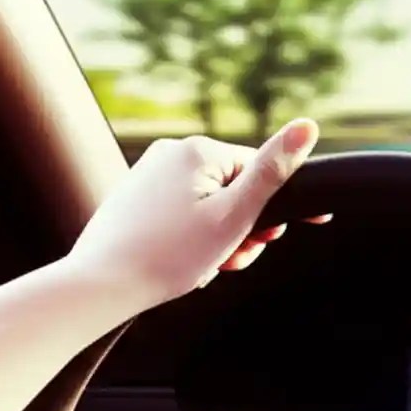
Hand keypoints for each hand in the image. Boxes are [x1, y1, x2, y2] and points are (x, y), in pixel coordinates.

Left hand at [66, 118, 328, 309]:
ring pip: (209, 206)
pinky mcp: (135, 196)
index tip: (262, 240)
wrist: (102, 285)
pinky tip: (179, 261)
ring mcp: (149, 173)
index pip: (259, 173)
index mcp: (198, 149)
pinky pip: (182, 214)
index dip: (267, 212)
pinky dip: (190, 239)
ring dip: (217, 239)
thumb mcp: (235, 215)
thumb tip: (308, 126)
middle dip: (240, 229)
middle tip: (227, 258)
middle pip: (234, 191)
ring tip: (202, 264)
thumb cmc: (171, 255)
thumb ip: (273, 172)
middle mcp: (171, 151)